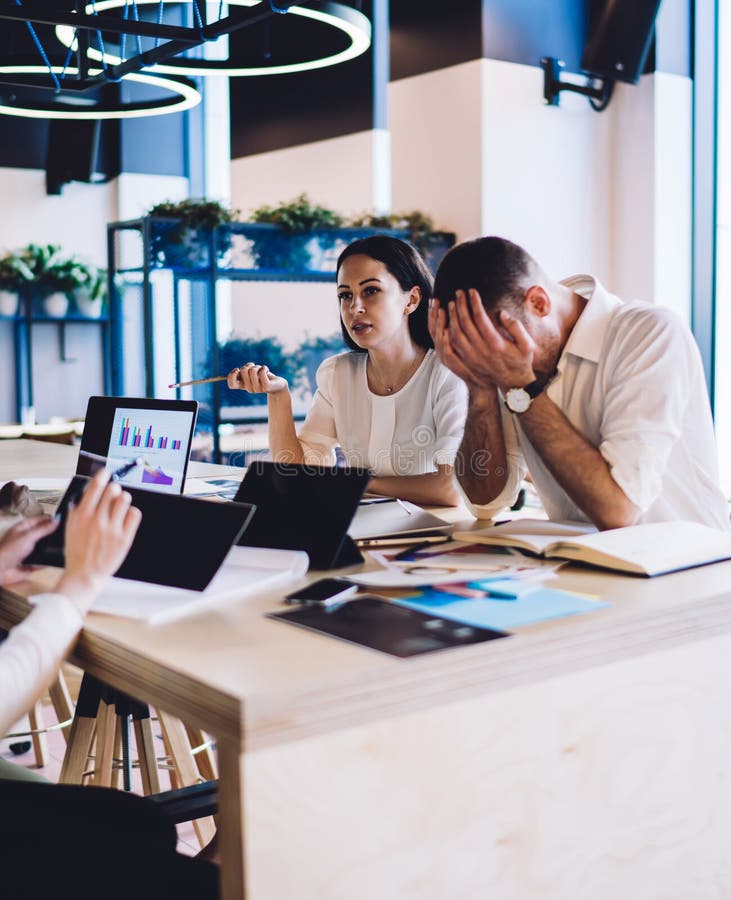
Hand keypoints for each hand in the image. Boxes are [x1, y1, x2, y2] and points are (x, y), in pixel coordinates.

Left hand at [0, 516, 57, 585]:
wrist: (2, 570)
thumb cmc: (8, 551)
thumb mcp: (28, 536)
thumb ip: (44, 529)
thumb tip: (57, 520)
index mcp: (24, 528)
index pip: (40, 519)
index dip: (50, 519)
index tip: (62, 519)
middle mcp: (27, 538)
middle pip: (44, 532)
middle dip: (53, 534)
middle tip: (64, 532)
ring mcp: (31, 550)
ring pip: (46, 546)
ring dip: (51, 547)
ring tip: (62, 545)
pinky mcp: (34, 561)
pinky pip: (46, 559)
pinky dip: (49, 559)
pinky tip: (55, 558)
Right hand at [55, 470, 140, 612]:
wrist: (84, 574)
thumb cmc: (77, 552)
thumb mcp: (70, 528)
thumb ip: (78, 510)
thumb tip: (86, 493)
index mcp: (82, 515)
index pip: (95, 487)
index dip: (102, 476)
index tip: (105, 473)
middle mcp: (97, 519)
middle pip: (113, 490)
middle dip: (114, 490)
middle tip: (113, 495)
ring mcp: (112, 528)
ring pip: (125, 499)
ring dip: (123, 499)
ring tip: (120, 506)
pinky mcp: (125, 537)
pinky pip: (134, 514)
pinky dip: (131, 513)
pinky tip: (126, 518)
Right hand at [227, 363, 287, 394]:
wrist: (277, 384)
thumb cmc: (263, 377)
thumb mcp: (252, 373)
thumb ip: (244, 371)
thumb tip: (237, 370)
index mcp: (243, 386)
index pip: (231, 384)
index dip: (232, 375)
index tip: (237, 369)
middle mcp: (249, 389)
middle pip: (242, 371)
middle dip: (249, 365)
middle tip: (255, 367)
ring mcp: (258, 389)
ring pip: (252, 370)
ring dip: (257, 366)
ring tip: (262, 370)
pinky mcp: (266, 386)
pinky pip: (261, 372)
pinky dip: (264, 368)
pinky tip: (267, 371)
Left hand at [438, 290, 536, 391]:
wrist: (514, 384)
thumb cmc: (522, 361)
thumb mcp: (527, 344)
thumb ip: (516, 327)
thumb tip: (502, 313)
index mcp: (496, 344)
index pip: (480, 319)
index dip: (474, 303)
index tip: (472, 291)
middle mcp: (481, 351)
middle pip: (465, 324)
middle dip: (460, 306)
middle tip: (458, 293)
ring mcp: (472, 358)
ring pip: (456, 335)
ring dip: (452, 318)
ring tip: (451, 304)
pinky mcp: (467, 362)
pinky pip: (453, 346)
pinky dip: (449, 332)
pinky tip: (448, 322)